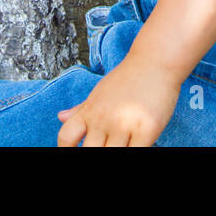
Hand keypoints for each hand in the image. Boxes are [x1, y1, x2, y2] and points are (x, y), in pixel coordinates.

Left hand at [56, 57, 181, 146]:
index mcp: (90, 110)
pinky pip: (136, 152)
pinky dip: (134, 151)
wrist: (155, 61)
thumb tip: (60, 117)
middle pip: (89, 152)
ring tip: (123, 143)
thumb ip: (81, 108)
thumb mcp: (99, 92)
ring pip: (113, 154)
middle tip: (106, 145)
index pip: (66, 137)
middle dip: (95, 153)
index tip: (75, 152)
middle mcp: (103, 118)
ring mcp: (124, 124)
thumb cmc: (127, 78)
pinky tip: (138, 144)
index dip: (66, 151)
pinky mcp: (147, 130)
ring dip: (117, 151)